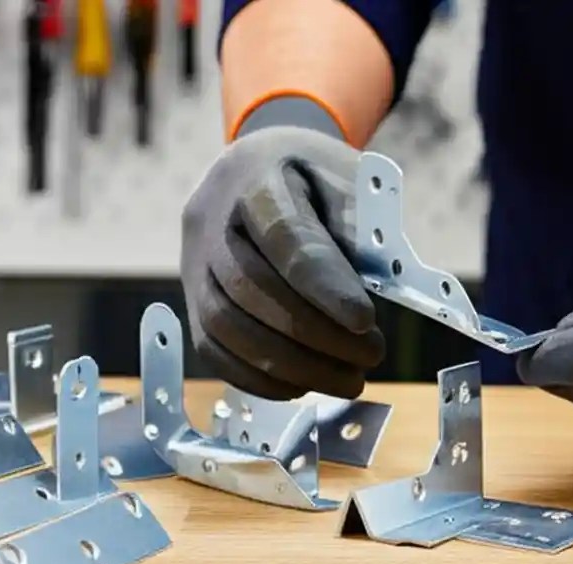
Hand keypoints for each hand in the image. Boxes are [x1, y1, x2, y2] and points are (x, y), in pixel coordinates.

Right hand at [180, 126, 383, 399]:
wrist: (258, 171)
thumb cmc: (315, 181)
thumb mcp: (348, 182)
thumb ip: (364, 230)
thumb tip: (381, 293)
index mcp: (254, 177)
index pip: (283, 236)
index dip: (323, 284)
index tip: (365, 321)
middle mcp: (210, 220)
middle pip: (250, 286)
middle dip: (315, 333)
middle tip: (370, 356)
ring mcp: (193, 264)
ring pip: (225, 325)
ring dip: (290, 365)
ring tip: (346, 378)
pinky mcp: (190, 301)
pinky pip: (212, 350)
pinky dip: (259, 378)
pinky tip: (303, 384)